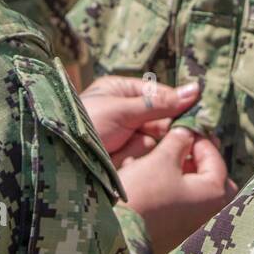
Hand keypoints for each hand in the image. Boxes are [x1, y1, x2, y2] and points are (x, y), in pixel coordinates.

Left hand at [80, 75, 200, 167]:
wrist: (57, 160)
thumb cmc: (84, 124)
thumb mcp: (122, 110)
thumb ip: (159, 103)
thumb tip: (196, 90)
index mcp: (121, 92)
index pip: (159, 96)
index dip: (174, 106)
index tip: (192, 118)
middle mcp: (124, 113)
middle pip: (159, 123)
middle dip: (151, 133)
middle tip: (139, 136)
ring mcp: (123, 138)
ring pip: (151, 144)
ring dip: (138, 150)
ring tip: (117, 150)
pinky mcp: (122, 161)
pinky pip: (141, 161)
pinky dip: (131, 162)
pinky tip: (119, 163)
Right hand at [119, 127, 237, 253]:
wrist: (117, 236)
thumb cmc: (143, 194)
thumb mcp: (161, 159)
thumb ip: (178, 141)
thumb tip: (186, 132)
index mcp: (213, 193)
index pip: (215, 158)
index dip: (199, 139)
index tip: (185, 129)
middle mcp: (211, 214)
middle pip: (214, 181)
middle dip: (200, 161)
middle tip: (184, 147)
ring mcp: (195, 229)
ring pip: (199, 195)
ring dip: (187, 177)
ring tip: (167, 162)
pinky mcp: (178, 238)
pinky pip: (186, 210)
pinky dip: (178, 194)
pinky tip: (158, 183)